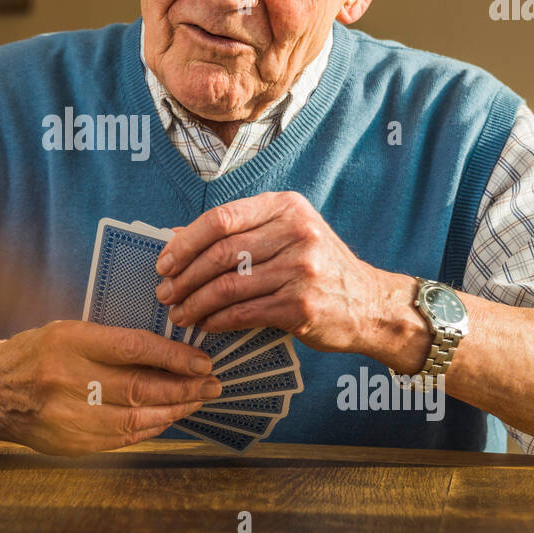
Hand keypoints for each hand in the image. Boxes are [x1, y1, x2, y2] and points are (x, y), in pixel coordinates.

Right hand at [0, 320, 221, 455]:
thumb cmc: (36, 354)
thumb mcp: (69, 332)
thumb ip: (112, 341)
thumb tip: (167, 352)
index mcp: (70, 341)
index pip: (134, 348)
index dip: (173, 357)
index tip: (201, 362)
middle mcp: (69, 379)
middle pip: (140, 387)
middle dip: (183, 388)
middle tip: (211, 384)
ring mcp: (69, 416)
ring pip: (136, 418)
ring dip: (173, 411)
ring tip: (197, 401)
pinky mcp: (71, 443)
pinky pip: (122, 438)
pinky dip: (150, 429)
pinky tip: (168, 419)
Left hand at [154, 191, 387, 352]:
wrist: (369, 303)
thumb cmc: (317, 267)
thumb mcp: (286, 235)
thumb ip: (239, 233)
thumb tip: (175, 236)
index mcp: (286, 207)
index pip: (222, 219)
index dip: (185, 242)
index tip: (164, 262)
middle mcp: (296, 232)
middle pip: (221, 253)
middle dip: (185, 276)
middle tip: (165, 293)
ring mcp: (301, 268)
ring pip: (229, 286)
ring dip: (196, 303)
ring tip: (179, 314)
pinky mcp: (301, 304)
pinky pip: (245, 312)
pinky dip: (218, 320)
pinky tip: (206, 325)